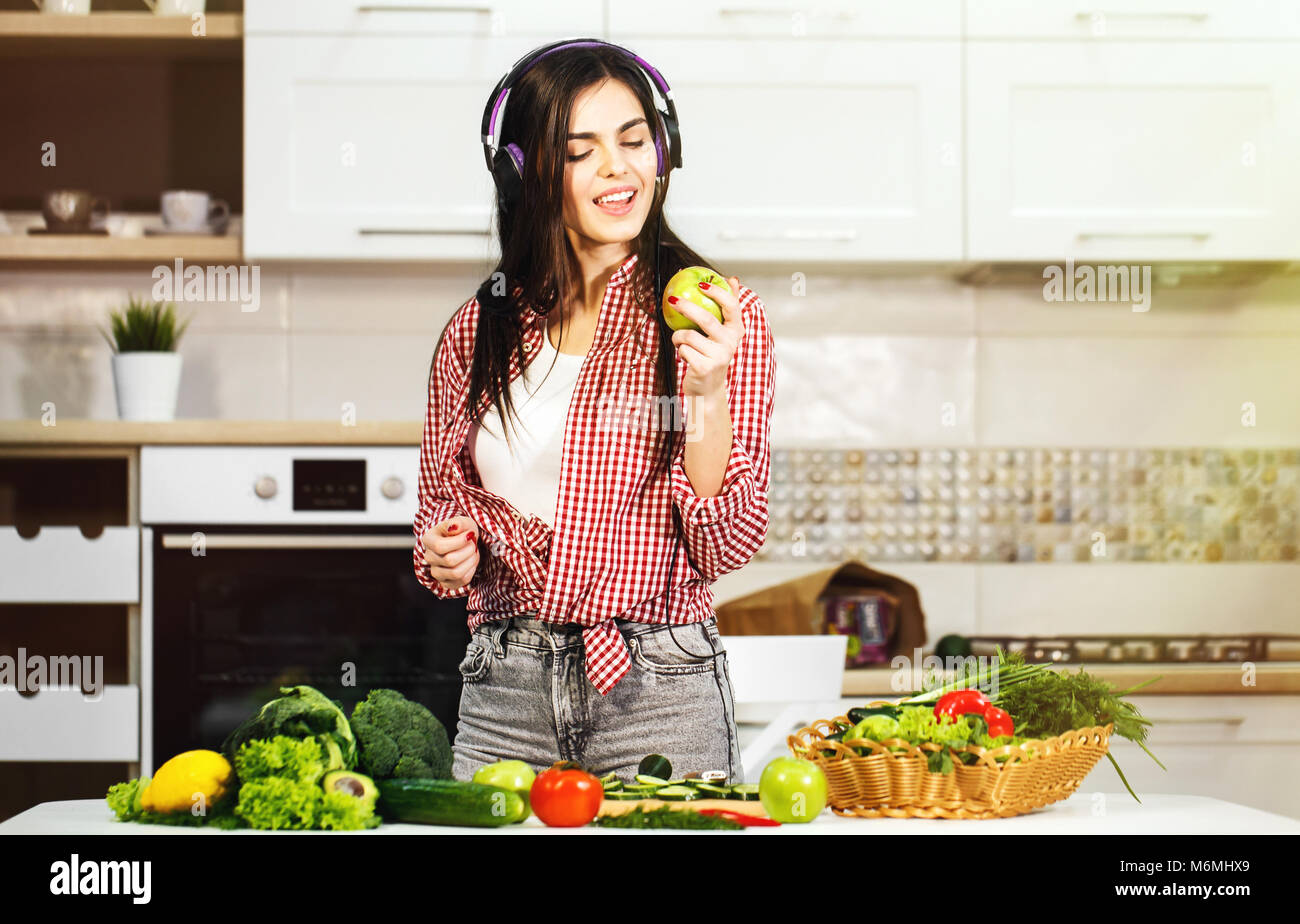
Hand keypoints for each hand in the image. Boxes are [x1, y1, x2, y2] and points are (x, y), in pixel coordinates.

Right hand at [421, 516, 480, 589]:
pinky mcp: (446, 582)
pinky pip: (461, 581)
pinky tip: (471, 562)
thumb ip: (458, 523)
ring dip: (471, 562)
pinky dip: (471, 571)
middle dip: (468, 551)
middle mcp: (429, 557)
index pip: (440, 546)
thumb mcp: (461, 522)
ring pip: (456, 573)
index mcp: (428, 540)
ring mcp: (436, 572)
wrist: (463, 542)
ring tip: (474, 553)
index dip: (458, 542)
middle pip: (450, 561)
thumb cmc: (461, 531)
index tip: (470, 535)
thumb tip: (454, 526)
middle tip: (473, 544)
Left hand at [669, 275, 744, 398]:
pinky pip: (683, 350)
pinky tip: (685, 356)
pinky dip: (679, 350)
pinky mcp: (704, 367)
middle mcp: (730, 343)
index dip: (717, 292)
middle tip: (673, 300)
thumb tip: (733, 279)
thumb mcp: (722, 332)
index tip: (701, 284)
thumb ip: (727, 308)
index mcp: (736, 330)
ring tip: (680, 340)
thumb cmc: (712, 355)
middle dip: (687, 306)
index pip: (731, 306)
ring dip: (678, 336)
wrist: (708, 389)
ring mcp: (718, 356)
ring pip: (688, 335)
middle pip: (706, 318)